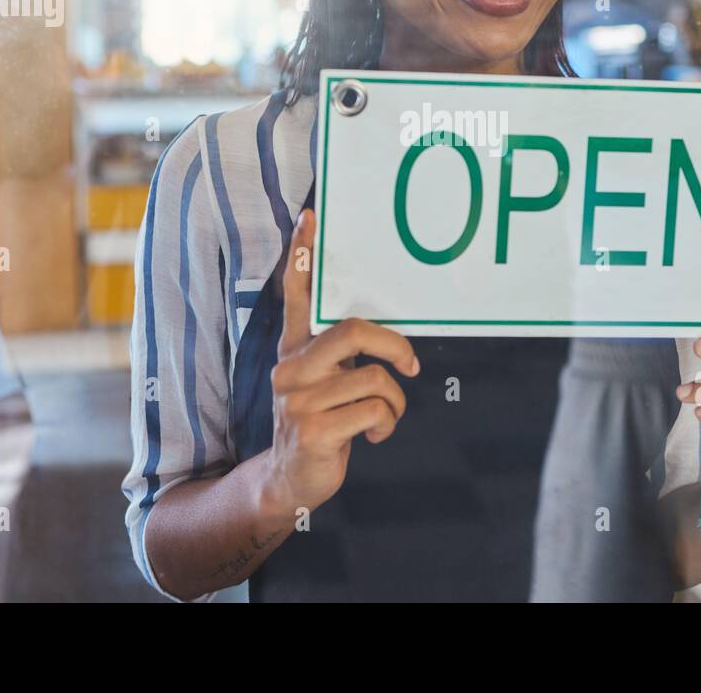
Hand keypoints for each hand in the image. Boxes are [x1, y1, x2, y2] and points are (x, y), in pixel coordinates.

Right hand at [265, 208, 421, 513]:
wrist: (289, 481)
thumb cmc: (319, 423)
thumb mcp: (321, 384)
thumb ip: (336, 356)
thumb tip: (379, 332)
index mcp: (294, 351)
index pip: (295, 294)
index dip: (302, 255)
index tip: (310, 218)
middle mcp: (291, 368)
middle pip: (353, 331)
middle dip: (394, 346)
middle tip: (411, 364)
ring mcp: (298, 400)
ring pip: (375, 378)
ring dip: (395, 402)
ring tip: (383, 417)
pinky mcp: (313, 429)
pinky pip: (375, 411)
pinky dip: (387, 423)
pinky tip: (373, 435)